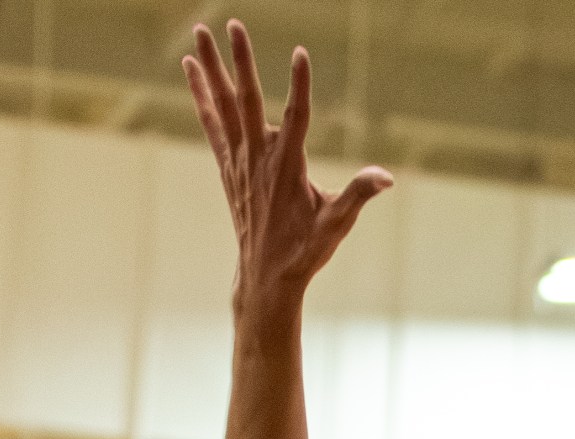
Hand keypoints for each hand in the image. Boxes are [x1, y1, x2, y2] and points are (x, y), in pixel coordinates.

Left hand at [184, 20, 391, 318]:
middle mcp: (259, 158)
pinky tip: (190, 69)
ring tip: (199, 32)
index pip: (296, 117)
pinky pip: (211, 123)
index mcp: (288, 168)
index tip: (300, 54)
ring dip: (211, 68)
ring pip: (223, 105)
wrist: (267, 276)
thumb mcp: (337, 224)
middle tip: (232, 24)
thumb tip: (385, 178)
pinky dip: (200, 95)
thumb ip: (359, 196)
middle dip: (241, 61)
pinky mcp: (228, 166)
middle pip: (247, 100)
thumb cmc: (305, 250)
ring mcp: (239, 161)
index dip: (299, 86)